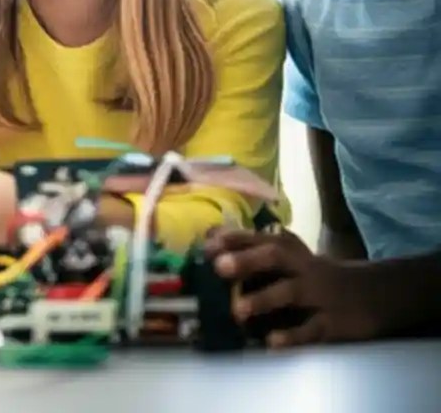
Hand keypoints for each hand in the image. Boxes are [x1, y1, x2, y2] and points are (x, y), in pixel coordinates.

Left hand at [206, 228, 379, 346]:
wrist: (372, 295)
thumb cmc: (312, 275)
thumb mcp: (288, 257)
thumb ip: (250, 248)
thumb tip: (207, 236)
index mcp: (288, 249)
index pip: (257, 236)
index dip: (233, 239)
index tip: (207, 245)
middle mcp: (300, 267)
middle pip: (275, 256)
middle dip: (247, 259)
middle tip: (219, 267)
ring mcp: (317, 293)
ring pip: (290, 292)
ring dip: (263, 299)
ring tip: (237, 311)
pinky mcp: (331, 322)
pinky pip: (310, 329)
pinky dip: (292, 336)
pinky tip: (272, 342)